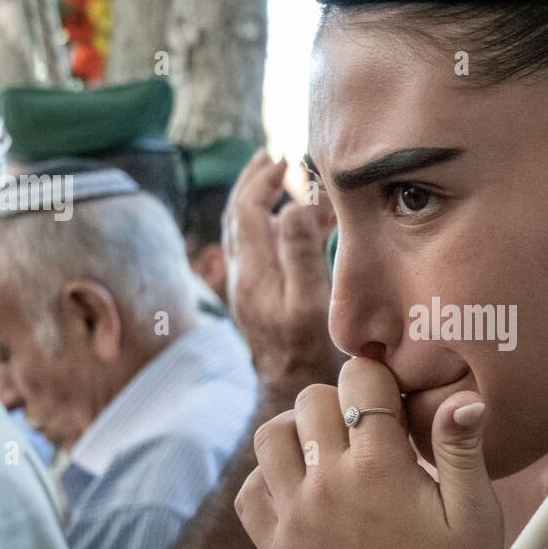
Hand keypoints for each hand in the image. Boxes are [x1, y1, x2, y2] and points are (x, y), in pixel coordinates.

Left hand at [221, 150, 341, 387]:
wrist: (292, 392)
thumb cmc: (309, 352)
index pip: (248, 210)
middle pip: (236, 216)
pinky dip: (266, 224)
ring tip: (273, 178)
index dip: (263, 179)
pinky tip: (286, 222)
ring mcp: (246, 288)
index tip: (285, 158)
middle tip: (270, 156)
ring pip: (242, 231)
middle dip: (252, 182)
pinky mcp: (256, 299)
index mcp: (252, 271)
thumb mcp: (310, 302)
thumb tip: (293, 206)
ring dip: (255, 200)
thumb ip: (301, 252)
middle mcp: (242, 276)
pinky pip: (254, 249)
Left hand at [236, 358, 504, 548]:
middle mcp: (328, 483)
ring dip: (299, 431)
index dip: (380, 378)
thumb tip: (462, 396)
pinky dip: (267, 478)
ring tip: (331, 452)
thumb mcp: (478, 519)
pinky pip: (248, 492)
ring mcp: (295, 518)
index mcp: (382, 466)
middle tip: (369, 430)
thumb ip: (463, 450)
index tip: (396, 401)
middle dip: (341, 400)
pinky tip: (302, 489)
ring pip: (270, 436)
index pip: (360, 377)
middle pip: (311, 399)